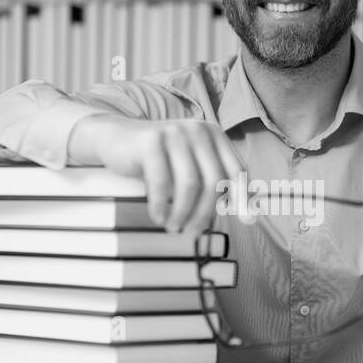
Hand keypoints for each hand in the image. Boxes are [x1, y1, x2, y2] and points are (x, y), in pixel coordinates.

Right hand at [82, 116, 243, 238]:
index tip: (248, 222)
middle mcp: (198, 130)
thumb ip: (212, 183)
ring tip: (174, 227)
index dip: (243, 197)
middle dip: (206, 213)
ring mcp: (175, 133)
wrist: (114, 138)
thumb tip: (248, 216)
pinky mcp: (151, 141)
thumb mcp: (188, 165)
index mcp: (213, 135)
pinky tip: (158, 217)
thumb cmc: (156, 160)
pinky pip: (162, 183)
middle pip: (215, 181)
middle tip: (193, 232)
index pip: (237, 169)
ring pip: (190, 185)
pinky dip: (160, 206)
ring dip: (183, 213)